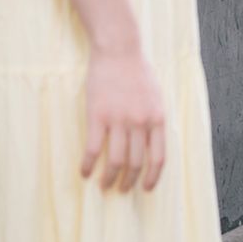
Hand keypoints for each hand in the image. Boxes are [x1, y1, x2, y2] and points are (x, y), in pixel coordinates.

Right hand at [82, 47, 166, 192]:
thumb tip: (153, 144)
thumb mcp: (156, 97)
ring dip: (110, 177)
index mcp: (157, 119)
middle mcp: (140, 123)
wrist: (119, 51)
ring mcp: (118, 120)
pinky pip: (92, 148)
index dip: (152, 177)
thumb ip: (155, 120)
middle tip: (122, 190)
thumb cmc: (138, 73)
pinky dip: (87, 164)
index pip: (158, 158)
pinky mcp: (97, 116)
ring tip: (105, 186)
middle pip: (136, 162)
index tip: (146, 189)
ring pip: (115, 160)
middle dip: (129, 181)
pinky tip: (84, 172)